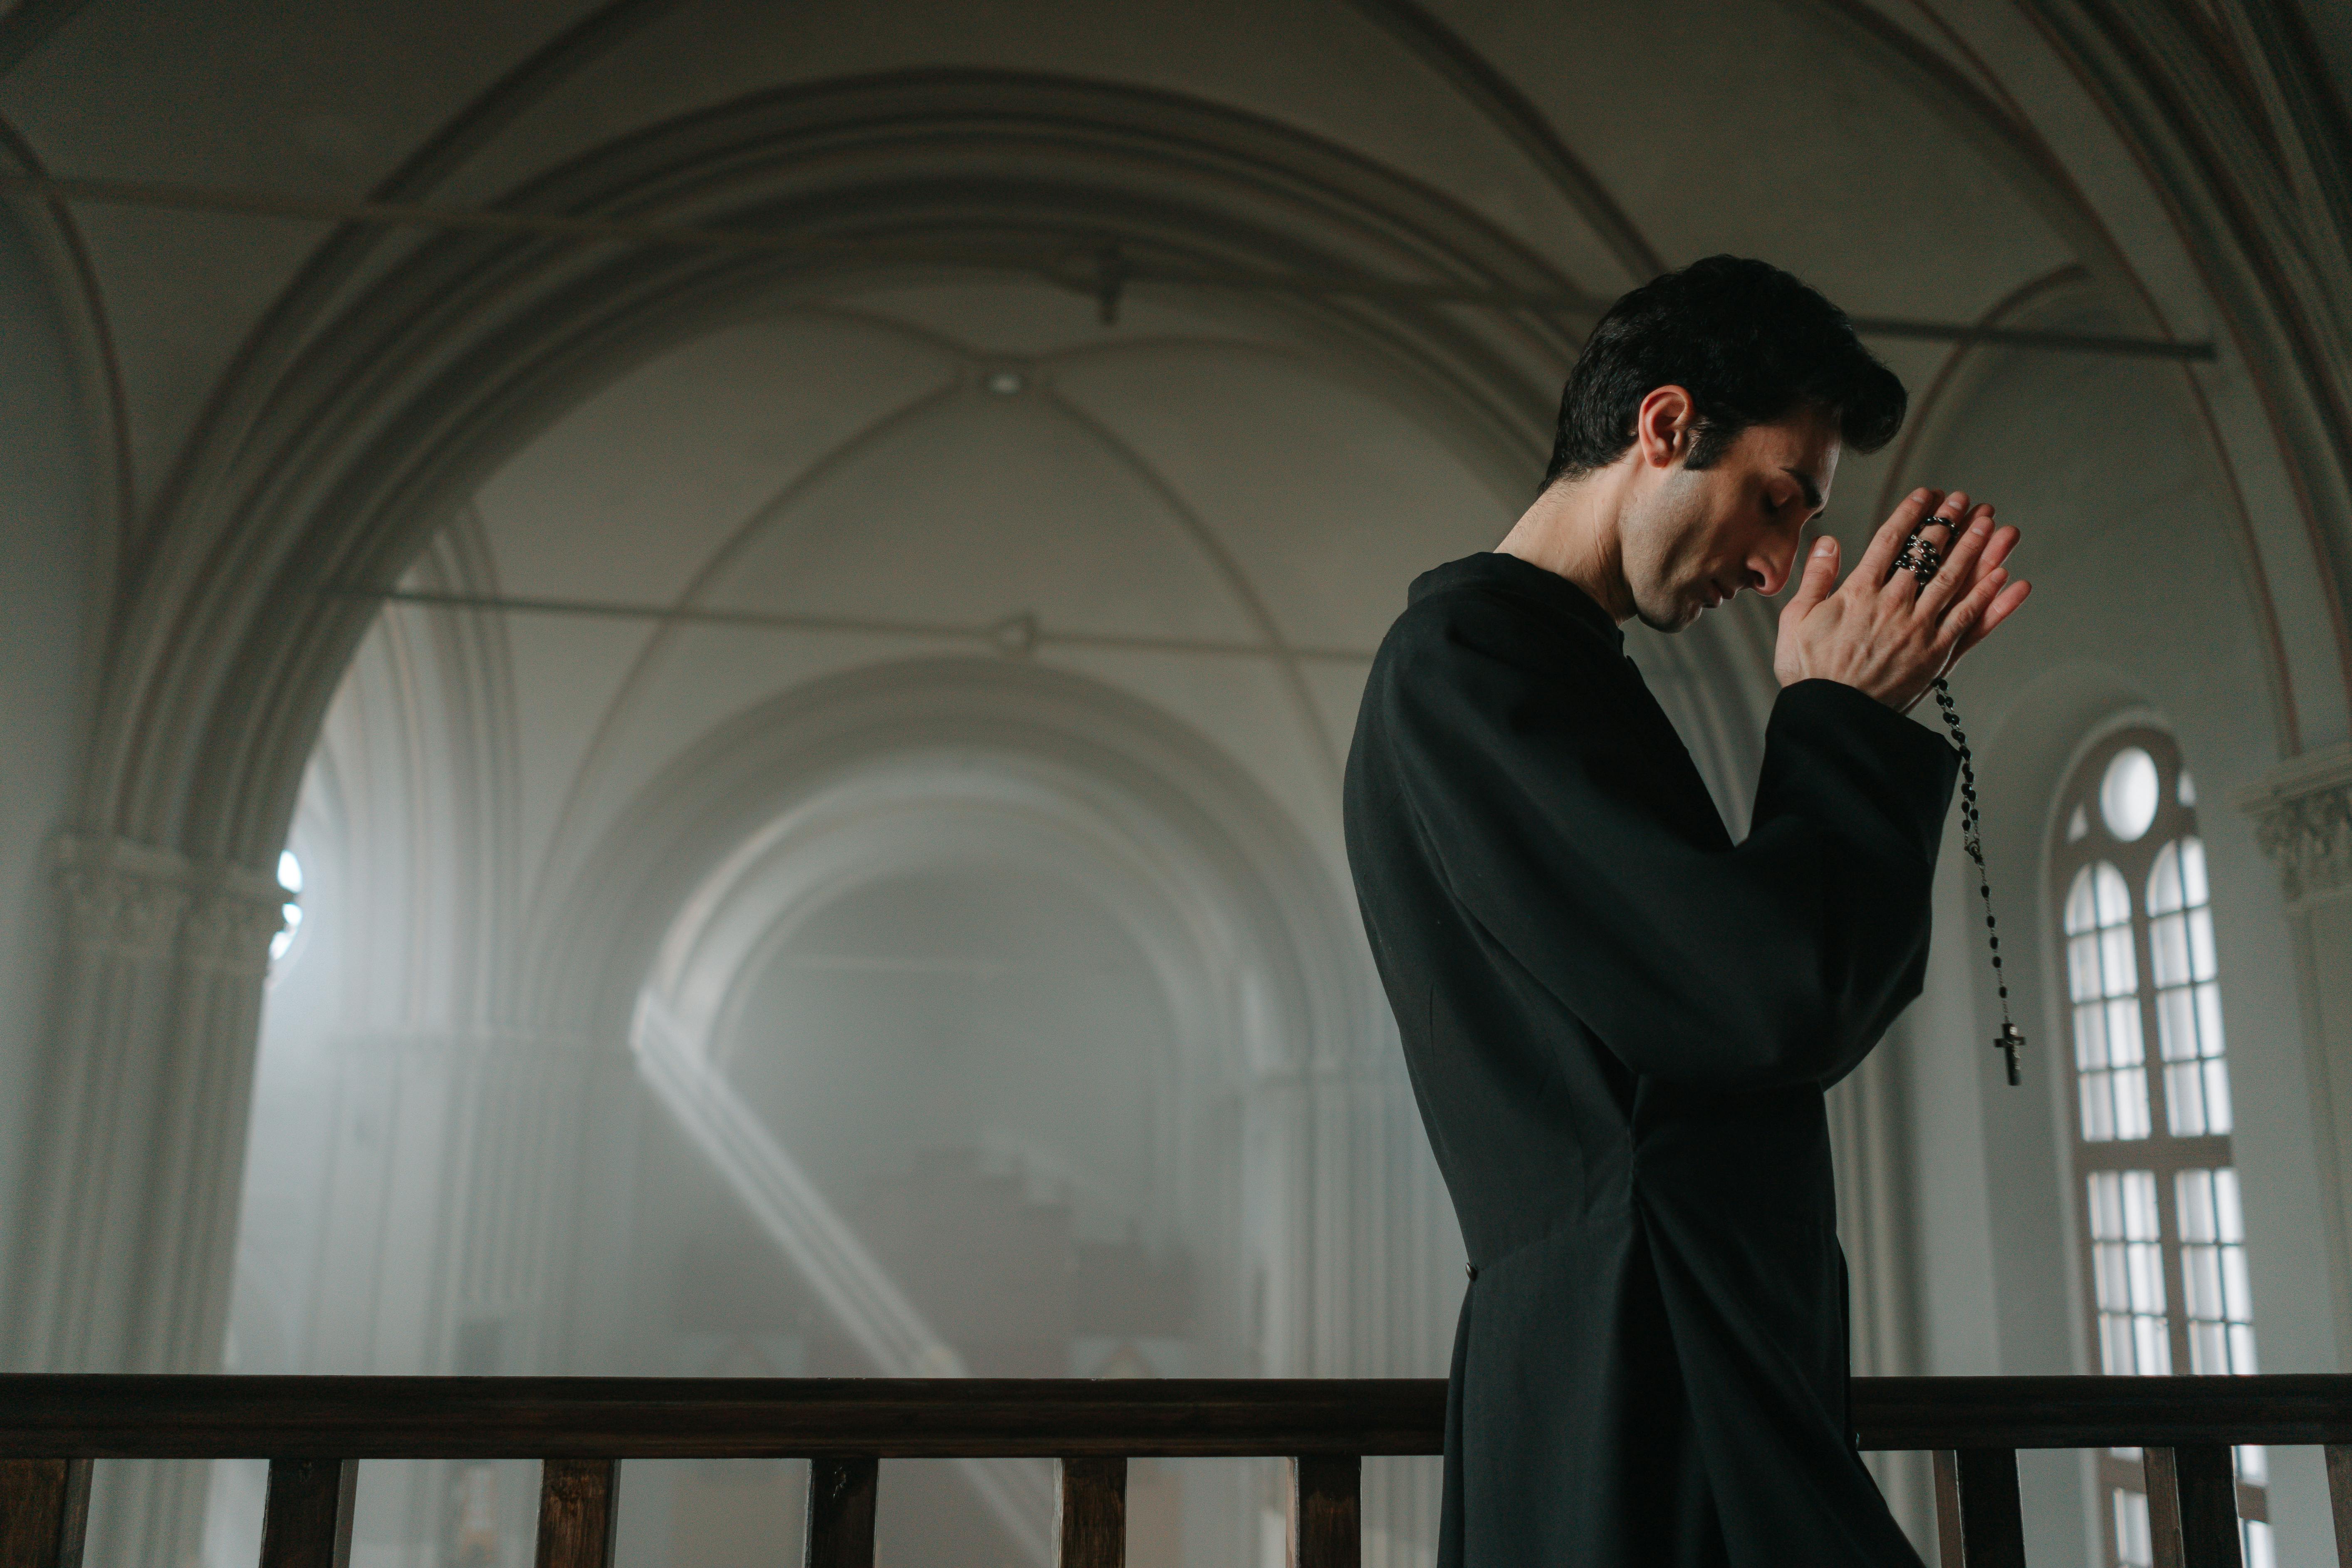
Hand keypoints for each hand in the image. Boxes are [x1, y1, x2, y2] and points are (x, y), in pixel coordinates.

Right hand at [1772, 488, 2031, 710]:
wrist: (1833, 717)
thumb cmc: (1810, 673)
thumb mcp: (1795, 619)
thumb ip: (1815, 577)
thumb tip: (1827, 542)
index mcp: (1859, 592)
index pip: (1891, 540)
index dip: (1911, 513)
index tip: (1926, 495)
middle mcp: (1894, 604)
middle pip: (1928, 553)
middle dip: (1949, 522)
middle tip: (1964, 501)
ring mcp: (1918, 628)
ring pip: (1953, 579)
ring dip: (1975, 548)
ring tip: (1990, 523)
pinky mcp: (1935, 653)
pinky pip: (1967, 619)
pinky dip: (1987, 597)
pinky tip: (2003, 576)